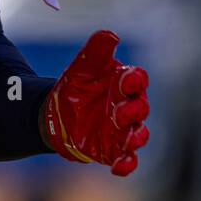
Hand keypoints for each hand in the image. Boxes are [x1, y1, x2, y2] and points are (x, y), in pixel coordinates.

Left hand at [42, 31, 148, 176]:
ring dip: (133, 137)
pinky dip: (126, 164)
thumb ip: (96, 53)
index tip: (124, 79)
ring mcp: (123, 130)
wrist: (59, 114)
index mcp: (124, 84)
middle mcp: (129, 107)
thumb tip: (110, 34)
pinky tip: (117, 166)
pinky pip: (127, 160)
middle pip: (141, 108)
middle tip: (118, 111)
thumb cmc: (77, 87)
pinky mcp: (114, 150)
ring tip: (125, 137)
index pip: (138, 81)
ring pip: (139, 135)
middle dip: (132, 110)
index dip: (134, 80)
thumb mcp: (82, 69)